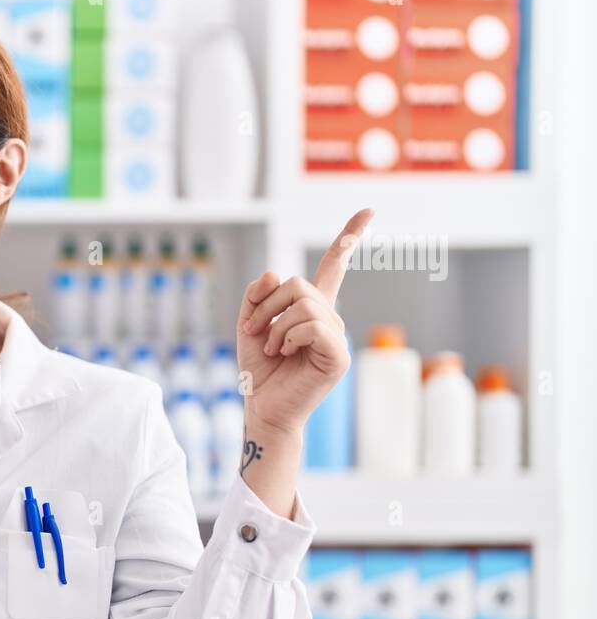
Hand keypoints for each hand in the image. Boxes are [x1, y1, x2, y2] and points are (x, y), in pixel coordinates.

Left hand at [237, 208, 372, 436]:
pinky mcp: (338, 356)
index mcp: (312, 309)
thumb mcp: (248, 324)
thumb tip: (275, 273)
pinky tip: (286, 353)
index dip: (348, 238)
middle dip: (267, 306)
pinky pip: (312, 326)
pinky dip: (289, 337)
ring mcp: (337, 337)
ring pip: (304, 304)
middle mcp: (329, 319)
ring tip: (272, 349)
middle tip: (255, 331)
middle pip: (299, 284)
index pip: (333, 267)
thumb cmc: (258, 370)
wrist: (263, 407)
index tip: (369, 211)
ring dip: (276, 326)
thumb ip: (258, 295)